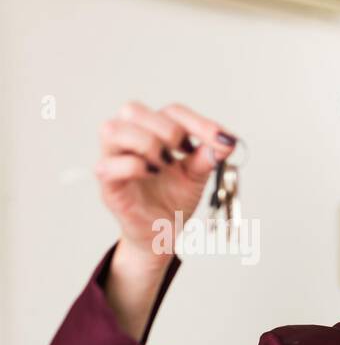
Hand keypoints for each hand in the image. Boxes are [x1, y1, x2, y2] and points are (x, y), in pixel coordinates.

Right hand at [95, 101, 237, 266]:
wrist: (161, 234)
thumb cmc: (172, 200)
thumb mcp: (196, 177)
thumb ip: (207, 158)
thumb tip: (227, 141)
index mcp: (153, 133)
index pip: (171, 111)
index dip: (198, 122)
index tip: (222, 140)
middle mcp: (129, 140)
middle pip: (133, 110)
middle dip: (167, 129)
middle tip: (184, 152)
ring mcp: (113, 160)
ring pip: (112, 130)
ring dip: (145, 143)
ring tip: (164, 164)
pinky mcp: (108, 184)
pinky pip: (108, 165)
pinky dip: (134, 167)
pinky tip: (151, 174)